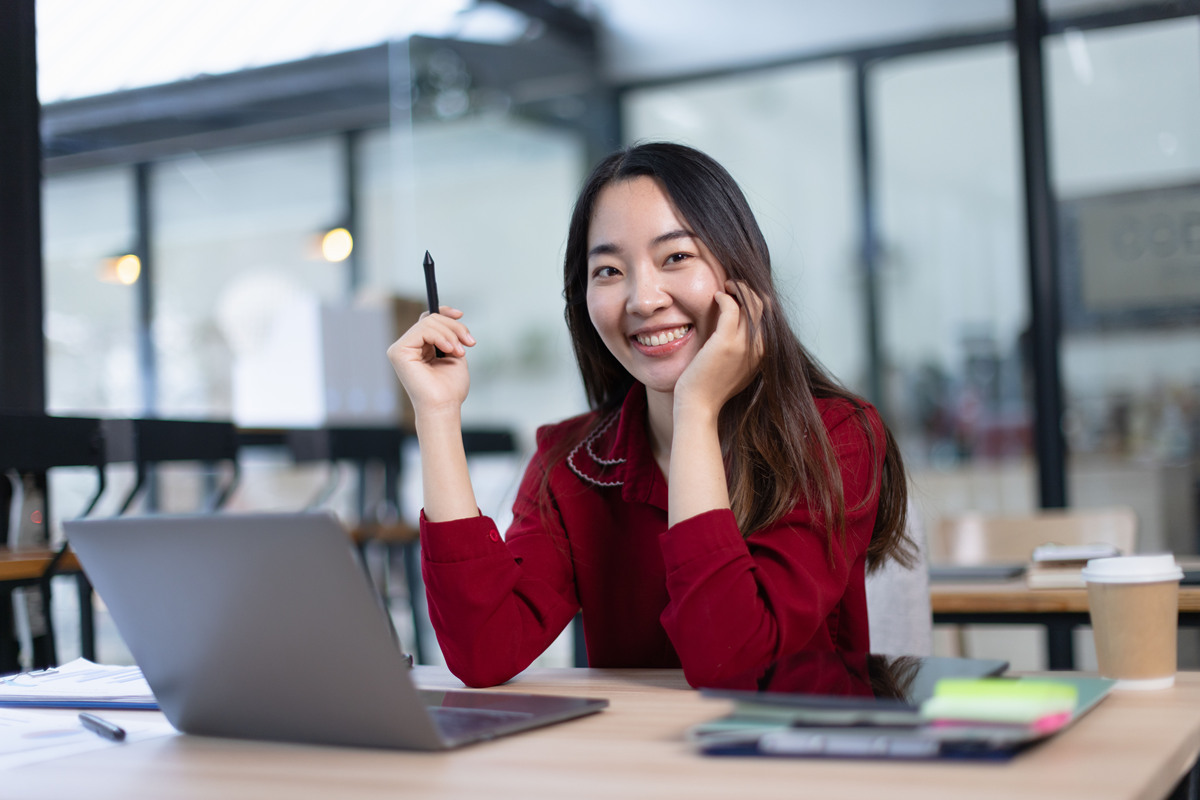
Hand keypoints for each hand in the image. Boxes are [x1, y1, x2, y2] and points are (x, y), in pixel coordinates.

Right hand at [386, 306, 475, 417]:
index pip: (427, 320)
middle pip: (430, 319)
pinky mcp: (398, 352)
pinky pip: (422, 330)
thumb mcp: (454, 354)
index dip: (444, 313)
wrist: (444, 406)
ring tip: (459, 351)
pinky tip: (449, 350)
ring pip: (428, 322)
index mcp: (418, 348)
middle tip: (469, 343)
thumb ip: (450, 336)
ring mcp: (400, 349)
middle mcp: (407, 347)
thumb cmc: (450, 388)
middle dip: (454, 327)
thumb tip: (452, 315)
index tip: (460, 315)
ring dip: (451, 334)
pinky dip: (440, 337)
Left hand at [673, 280, 765, 419]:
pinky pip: (732, 307)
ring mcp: (744, 345)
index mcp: (764, 353)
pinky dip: (725, 296)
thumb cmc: (712, 388)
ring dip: (739, 288)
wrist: (699, 406)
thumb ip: (744, 351)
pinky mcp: (726, 342)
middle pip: (764, 306)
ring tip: (726, 286)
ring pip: (751, 303)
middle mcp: (760, 348)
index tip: (741, 294)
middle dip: (750, 290)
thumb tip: (740, 330)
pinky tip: (716, 296)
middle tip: (733, 286)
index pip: (769, 316)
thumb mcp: (736, 368)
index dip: (757, 300)